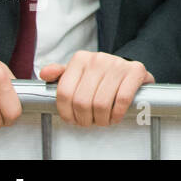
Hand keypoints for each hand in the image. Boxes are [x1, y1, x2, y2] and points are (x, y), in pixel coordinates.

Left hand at [39, 52, 153, 126]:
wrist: (131, 72)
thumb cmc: (101, 77)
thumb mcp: (79, 74)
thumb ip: (61, 76)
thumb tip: (45, 73)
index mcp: (80, 59)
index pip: (64, 93)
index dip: (66, 112)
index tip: (73, 119)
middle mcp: (98, 59)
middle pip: (82, 101)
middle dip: (84, 119)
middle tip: (89, 122)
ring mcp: (118, 64)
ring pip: (101, 103)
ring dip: (101, 119)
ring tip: (102, 120)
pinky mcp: (135, 70)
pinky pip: (122, 100)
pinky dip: (117, 114)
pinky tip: (115, 116)